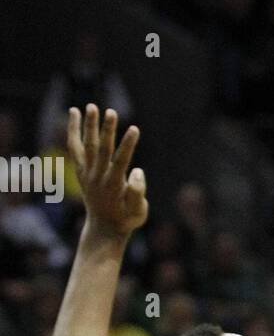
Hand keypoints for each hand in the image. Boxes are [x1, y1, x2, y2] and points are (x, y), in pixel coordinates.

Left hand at [69, 104, 147, 240]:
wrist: (104, 228)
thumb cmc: (127, 219)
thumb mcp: (139, 212)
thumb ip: (138, 194)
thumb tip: (137, 172)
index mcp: (114, 187)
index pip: (121, 162)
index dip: (128, 145)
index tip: (134, 128)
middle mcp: (97, 178)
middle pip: (101, 150)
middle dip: (107, 131)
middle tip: (110, 111)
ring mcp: (87, 174)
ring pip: (86, 146)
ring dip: (89, 126)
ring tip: (91, 106)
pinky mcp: (81, 171)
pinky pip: (75, 148)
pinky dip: (73, 131)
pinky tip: (75, 113)